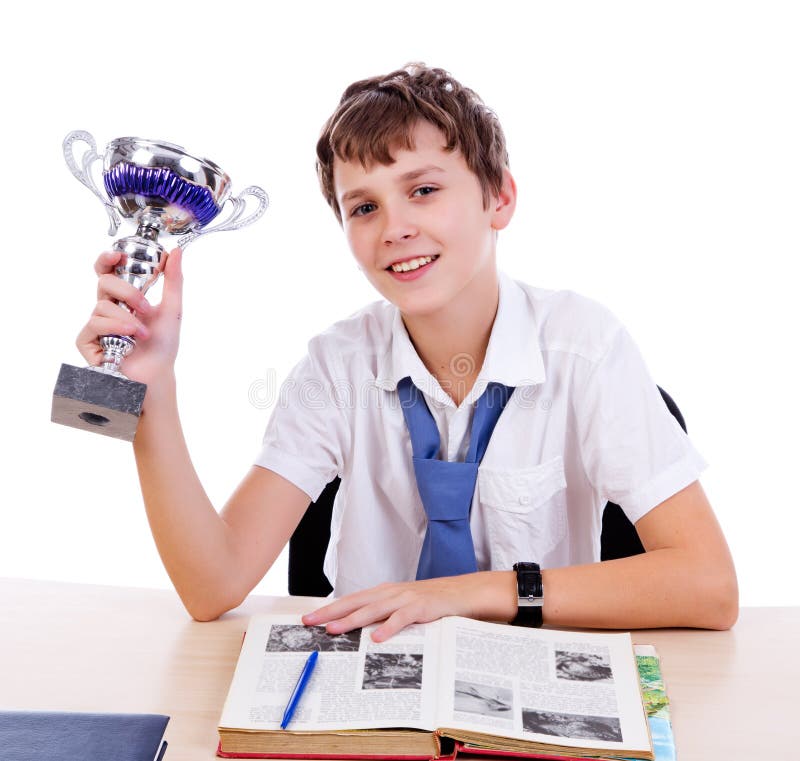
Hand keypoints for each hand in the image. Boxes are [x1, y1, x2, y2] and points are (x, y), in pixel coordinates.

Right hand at [76, 248, 183, 395]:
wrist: (157, 374)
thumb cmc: (163, 345)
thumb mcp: (172, 309)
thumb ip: (173, 280)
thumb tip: (176, 251)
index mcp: (125, 297)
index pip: (108, 271)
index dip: (107, 260)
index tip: (116, 255)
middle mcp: (108, 307)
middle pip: (104, 282)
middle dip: (127, 292)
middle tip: (145, 307)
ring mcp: (96, 324)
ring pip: (101, 306)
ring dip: (127, 320)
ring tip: (142, 335)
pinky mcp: (87, 341)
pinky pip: (94, 325)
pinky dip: (114, 331)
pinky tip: (127, 343)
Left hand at [302, 571, 516, 641]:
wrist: (464, 593)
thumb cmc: (432, 602)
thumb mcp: (404, 606)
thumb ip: (384, 614)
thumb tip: (361, 630)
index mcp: (385, 593)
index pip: (352, 600)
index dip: (330, 608)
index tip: (309, 618)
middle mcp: (391, 592)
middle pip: (356, 602)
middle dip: (331, 612)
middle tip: (310, 622)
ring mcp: (406, 598)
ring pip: (374, 609)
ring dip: (352, 619)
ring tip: (334, 630)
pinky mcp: (422, 608)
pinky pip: (403, 619)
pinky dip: (389, 627)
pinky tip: (377, 637)